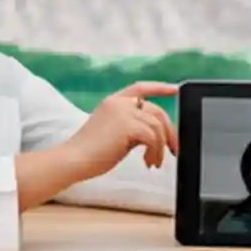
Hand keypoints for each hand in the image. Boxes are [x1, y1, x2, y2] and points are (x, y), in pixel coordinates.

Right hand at [64, 81, 179, 180]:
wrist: (74, 160)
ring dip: (160, 148)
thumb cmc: (90, 153)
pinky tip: (148, 163)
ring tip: (154, 163)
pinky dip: (155, 152)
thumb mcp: (113, 134)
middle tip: (174, 149)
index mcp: (113, 102)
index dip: (159, 88)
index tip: (175, 89)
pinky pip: (153, 138)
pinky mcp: (127, 126)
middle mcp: (118, 103)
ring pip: (157, 126)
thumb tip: (155, 136)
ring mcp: (123, 112)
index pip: (140, 88)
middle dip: (169, 131)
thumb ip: (131, 128)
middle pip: (156, 110)